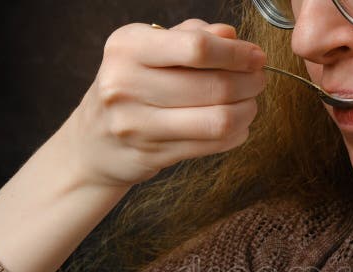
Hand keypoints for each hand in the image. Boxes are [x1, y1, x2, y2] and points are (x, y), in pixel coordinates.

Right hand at [65, 19, 266, 188]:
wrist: (94, 141)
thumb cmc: (130, 86)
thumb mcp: (149, 51)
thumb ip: (190, 37)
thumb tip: (231, 35)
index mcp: (128, 47)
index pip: (196, 47)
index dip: (236, 53)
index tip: (256, 57)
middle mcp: (126, 84)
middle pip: (214, 85)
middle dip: (250, 82)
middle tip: (259, 80)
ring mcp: (138, 124)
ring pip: (218, 120)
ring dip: (247, 110)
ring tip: (251, 103)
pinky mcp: (153, 154)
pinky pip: (212, 145)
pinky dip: (236, 134)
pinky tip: (237, 125)